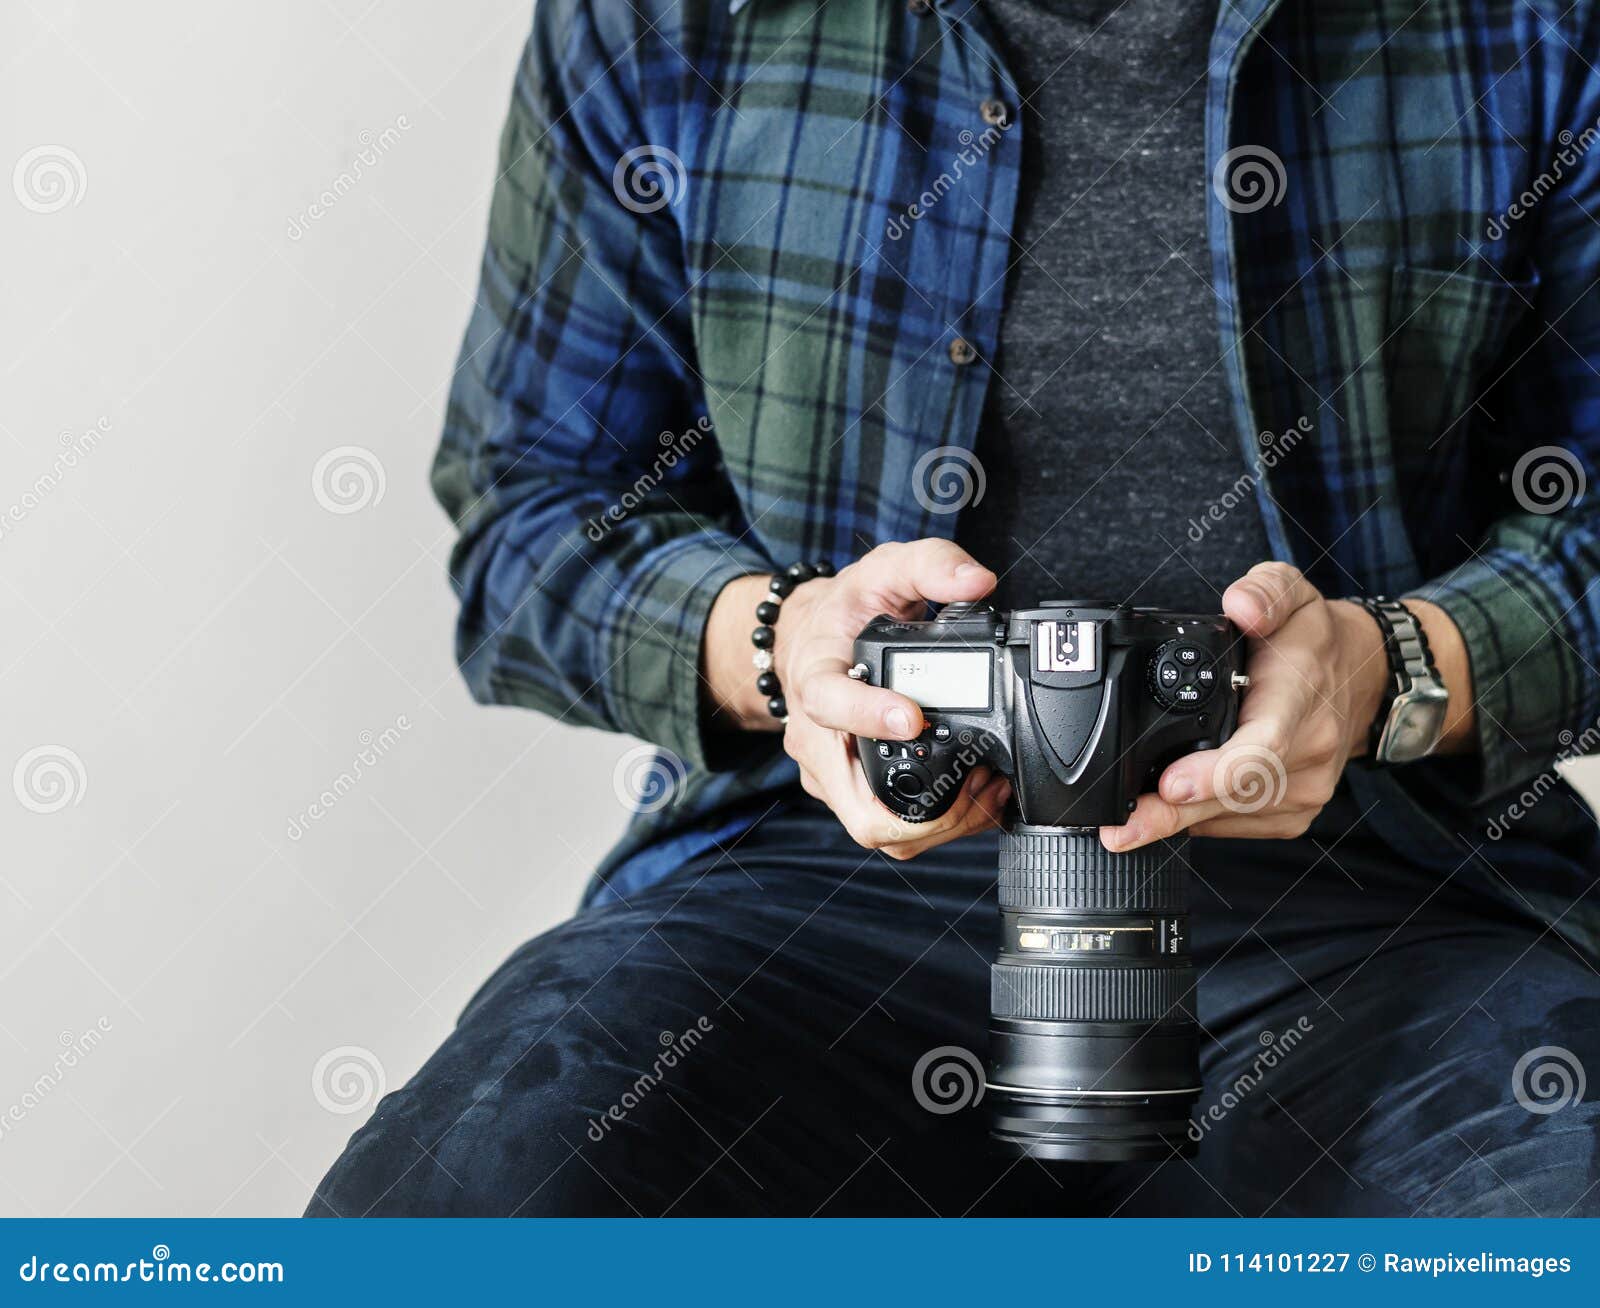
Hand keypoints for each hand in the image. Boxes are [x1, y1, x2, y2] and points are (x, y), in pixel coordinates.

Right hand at [705, 541, 1011, 857]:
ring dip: (939, 825)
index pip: (829, 704)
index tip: (913, 718)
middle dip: (924, 811)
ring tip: (989, 788)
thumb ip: (929, 565)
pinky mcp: (850, 793)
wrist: (808, 639)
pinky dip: (937, 824)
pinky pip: (889, 827)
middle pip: (858, 805)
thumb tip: (976, 581)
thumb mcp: (882, 570)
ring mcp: (830, 774)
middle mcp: (815, 738)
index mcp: (815, 677)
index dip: (868, 717)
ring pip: (876, 829)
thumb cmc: (845, 611)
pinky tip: (976, 796)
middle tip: (979, 780)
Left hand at [1100, 562, 1419, 850]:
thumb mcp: (1290, 590)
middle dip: (1171, 815)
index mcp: (1300, 694)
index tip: (1171, 784)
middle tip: (1118, 831)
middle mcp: (1308, 747)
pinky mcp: (1296, 812)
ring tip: (1125, 825)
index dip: (1216, 771)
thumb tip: (1241, 605)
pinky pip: (1237, 826)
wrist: (1361, 676)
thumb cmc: (1312, 638)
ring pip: (1231, 817)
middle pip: (1235, 795)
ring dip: (1177, 823)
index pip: (1264, 746)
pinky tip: (1169, 808)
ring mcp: (1306, 787)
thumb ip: (1264, 590)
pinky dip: (1199, 820)